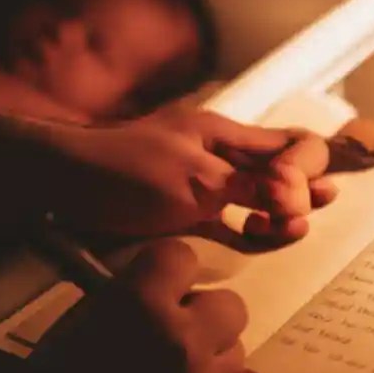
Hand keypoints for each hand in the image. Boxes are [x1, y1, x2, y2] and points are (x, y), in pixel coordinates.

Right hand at [19, 240, 257, 372]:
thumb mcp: (72, 331)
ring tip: (178, 371)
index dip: (169, 269)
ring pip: (237, 348)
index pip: (180, 256)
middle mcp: (180, 338)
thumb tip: (148, 287)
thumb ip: (120, 303)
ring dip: (213, 353)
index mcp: (137, 306)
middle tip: (174, 331)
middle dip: (203, 313)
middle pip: (227, 304)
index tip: (159, 281)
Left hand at [49, 104, 337, 238]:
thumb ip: (251, 186)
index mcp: (226, 134)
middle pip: (283, 172)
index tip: (301, 196)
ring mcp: (206, 186)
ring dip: (282, 217)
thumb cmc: (129, 172)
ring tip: (286, 231)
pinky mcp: (189, 214)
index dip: (309, 167)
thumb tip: (300, 194)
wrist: (64, 187)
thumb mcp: (197, 178)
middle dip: (303, 193)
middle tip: (303, 215)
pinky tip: (261, 238)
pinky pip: (235, 224)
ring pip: (263, 201)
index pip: (292, 142)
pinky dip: (254, 233)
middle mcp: (222, 157)